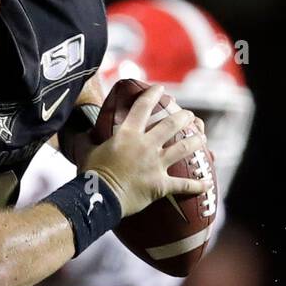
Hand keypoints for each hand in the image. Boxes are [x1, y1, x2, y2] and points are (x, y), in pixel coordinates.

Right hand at [85, 84, 209, 215]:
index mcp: (127, 134)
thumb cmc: (91, 173)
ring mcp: (156, 164)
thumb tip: (79, 132)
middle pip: (172, 125)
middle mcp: (146, 145)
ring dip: (197, 141)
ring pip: (185, 148)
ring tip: (202, 137)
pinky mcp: (162, 184)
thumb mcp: (86, 151)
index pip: (142, 107)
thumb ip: (86, 140)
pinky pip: (184, 184)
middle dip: (184, 117)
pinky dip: (197, 185)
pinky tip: (206, 184)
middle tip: (189, 115)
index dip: (153, 94)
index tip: (160, 88)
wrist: (101, 196)